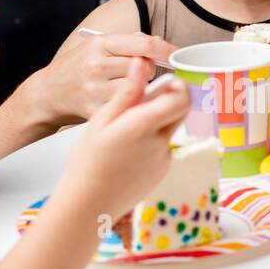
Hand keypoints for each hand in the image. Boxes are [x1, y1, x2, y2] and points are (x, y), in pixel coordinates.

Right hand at [32, 31, 177, 123]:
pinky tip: (121, 103)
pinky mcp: (95, 110)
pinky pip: (127, 107)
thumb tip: (160, 43)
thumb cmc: (77, 68)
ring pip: (139, 88)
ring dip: (141, 89)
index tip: (179, 55)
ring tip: (125, 88)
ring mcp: (96, 89)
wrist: (48, 94)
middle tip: (137, 74)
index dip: (167, 49)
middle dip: (148, 70)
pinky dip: (131, 105)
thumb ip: (128, 43)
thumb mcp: (97, 47)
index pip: (144, 44)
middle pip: (145, 67)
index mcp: (100, 43)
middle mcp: (97, 64)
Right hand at [53, 57, 190, 222]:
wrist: (88, 205)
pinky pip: (164, 149)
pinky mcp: (162, 173)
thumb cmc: (87, 161)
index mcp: (143, 125)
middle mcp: (159, 142)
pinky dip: (153, 142)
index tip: (164, 82)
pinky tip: (128, 151)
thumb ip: (127, 92)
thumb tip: (141, 63)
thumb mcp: (101, 120)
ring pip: (171, 130)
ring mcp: (163, 160)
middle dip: (171, 100)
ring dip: (159, 122)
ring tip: (128, 130)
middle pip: (182, 112)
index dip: (177, 86)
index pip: (181, 98)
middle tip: (148, 100)